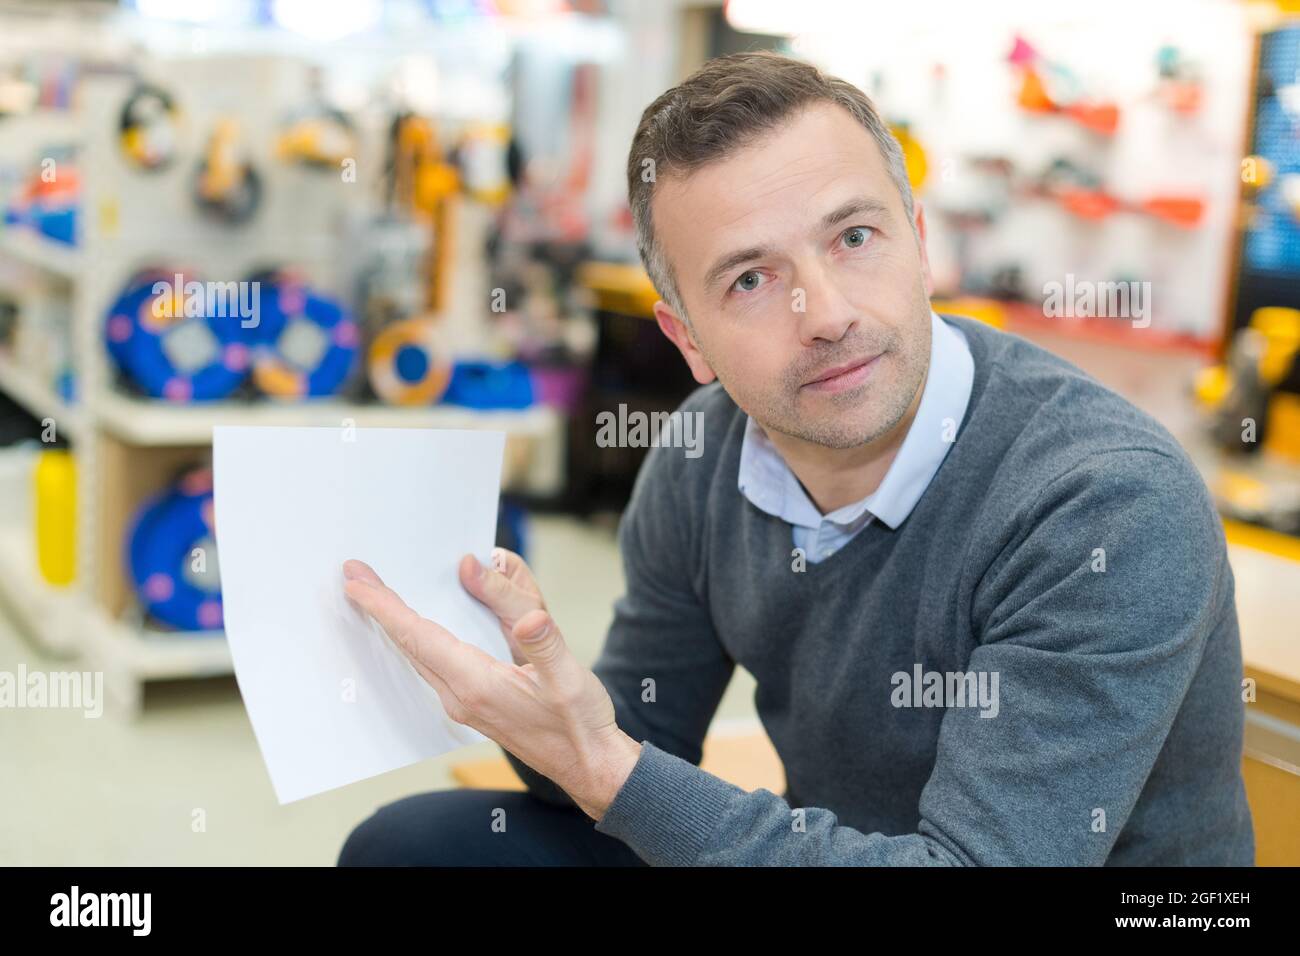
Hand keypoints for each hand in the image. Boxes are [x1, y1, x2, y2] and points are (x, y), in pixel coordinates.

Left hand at [342, 557, 640, 819]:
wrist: (588, 767)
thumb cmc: (580, 722)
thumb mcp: (567, 671)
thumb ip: (532, 623)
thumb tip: (493, 577)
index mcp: (476, 684)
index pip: (418, 636)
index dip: (384, 607)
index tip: (355, 582)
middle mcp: (459, 696)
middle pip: (409, 644)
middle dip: (380, 607)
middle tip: (354, 574)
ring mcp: (462, 703)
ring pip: (418, 655)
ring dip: (396, 624)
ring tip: (378, 594)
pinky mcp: (471, 703)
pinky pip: (433, 664)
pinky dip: (418, 638)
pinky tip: (418, 626)